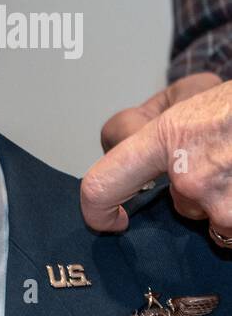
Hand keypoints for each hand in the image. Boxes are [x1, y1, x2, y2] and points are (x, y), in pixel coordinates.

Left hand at [82, 75, 231, 233]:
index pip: (102, 183)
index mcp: (167, 138)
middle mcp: (191, 178)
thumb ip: (154, 126)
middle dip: (202, 189)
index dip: (97, 210)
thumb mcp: (197, 94)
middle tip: (231, 156)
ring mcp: (226, 205)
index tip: (111, 220)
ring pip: (217, 221)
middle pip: (181, 206)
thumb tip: (125, 144)